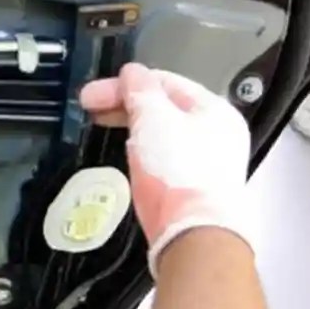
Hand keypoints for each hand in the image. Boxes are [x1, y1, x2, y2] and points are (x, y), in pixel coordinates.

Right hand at [80, 63, 252, 274]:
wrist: (194, 235)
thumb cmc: (178, 174)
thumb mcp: (153, 120)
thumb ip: (140, 91)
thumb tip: (132, 73)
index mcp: (215, 110)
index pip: (165, 82)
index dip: (124, 84)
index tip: (91, 94)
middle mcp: (217, 134)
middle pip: (165, 107)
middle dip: (126, 106)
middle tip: (91, 110)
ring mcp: (208, 163)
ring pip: (164, 133)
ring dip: (134, 128)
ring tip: (108, 131)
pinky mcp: (194, 188)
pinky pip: (166, 159)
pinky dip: (144, 153)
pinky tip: (130, 158)